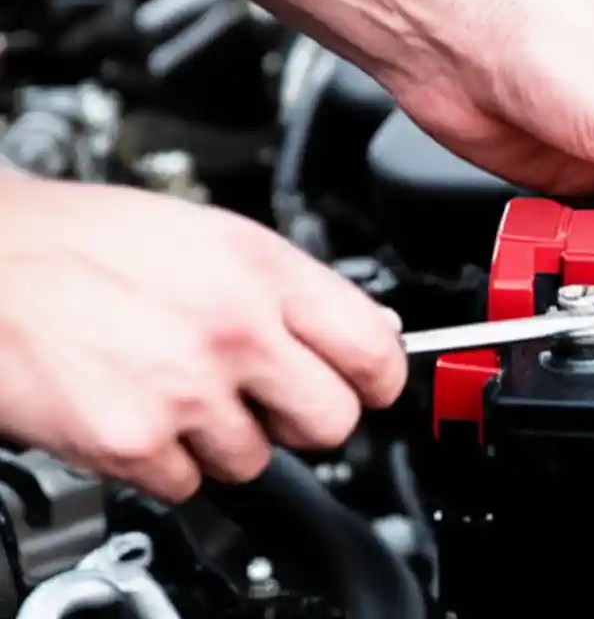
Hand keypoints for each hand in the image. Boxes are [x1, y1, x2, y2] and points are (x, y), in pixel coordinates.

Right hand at [0, 178, 405, 502]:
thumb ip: (294, 289)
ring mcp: (186, 390)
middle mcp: (234, 329)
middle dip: (305, 418)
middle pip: (333, 422)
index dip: (377, 379)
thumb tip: (367, 332)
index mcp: (263, 270)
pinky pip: (187, 484)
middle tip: (268, 397)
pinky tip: (138, 408)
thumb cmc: (88, 243)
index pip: (375, 351)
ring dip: (224, 438)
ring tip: (176, 386)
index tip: (368, 386)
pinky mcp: (134, 442)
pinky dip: (164, 462)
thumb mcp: (213, 237)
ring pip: (256, 460)